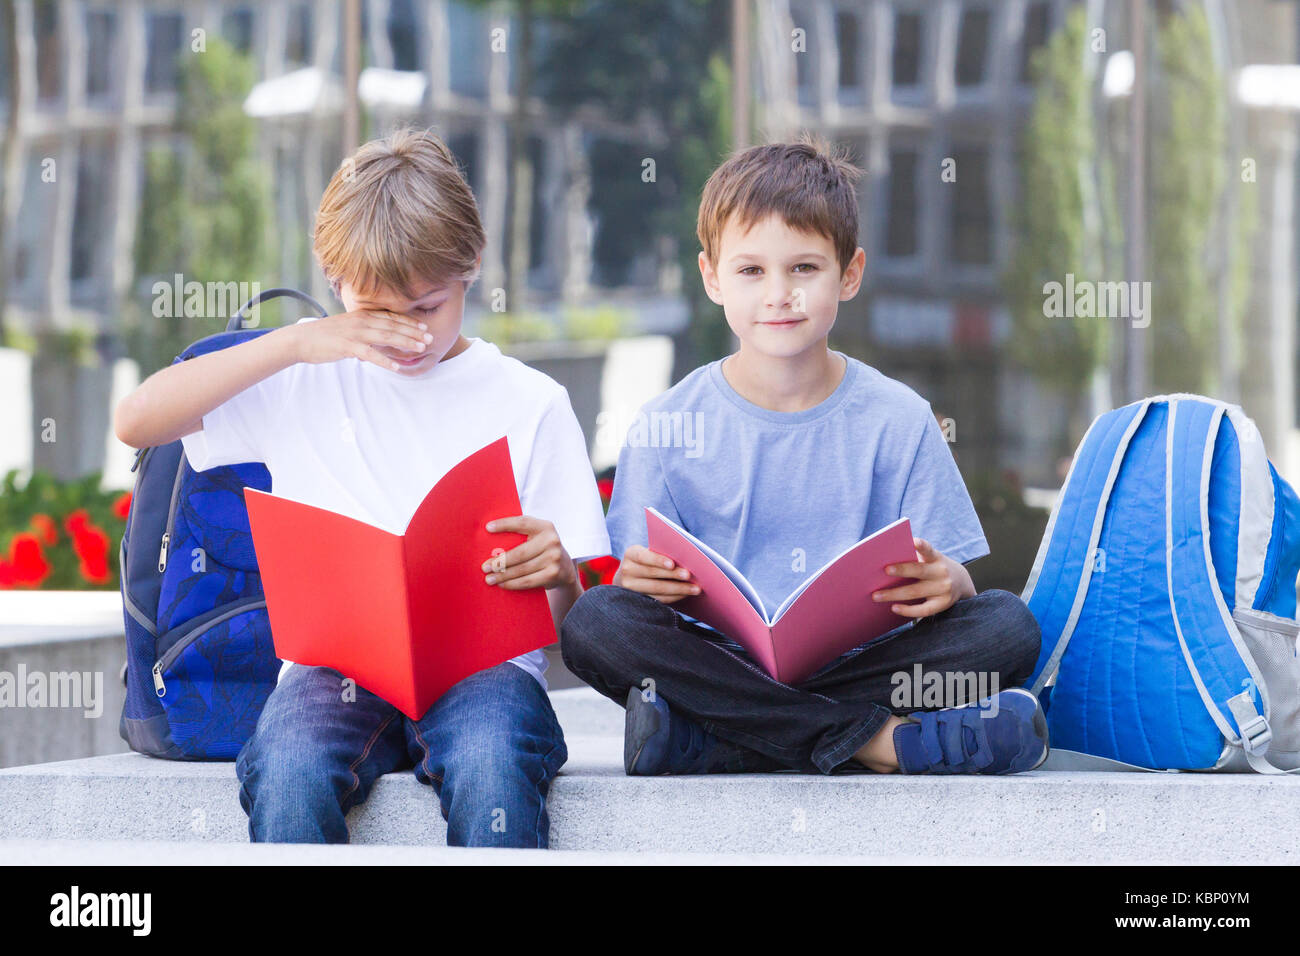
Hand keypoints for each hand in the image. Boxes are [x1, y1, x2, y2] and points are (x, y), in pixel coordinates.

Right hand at [289, 309, 432, 370]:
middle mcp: (361, 321)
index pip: (390, 317)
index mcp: (361, 315)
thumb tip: (373, 348)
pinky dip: (385, 360)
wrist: (301, 340)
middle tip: (430, 338)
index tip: (424, 326)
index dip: (409, 321)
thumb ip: (362, 336)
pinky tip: (397, 366)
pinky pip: (370, 353)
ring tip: (421, 348)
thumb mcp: (346, 330)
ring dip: (406, 342)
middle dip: (413, 332)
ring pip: (386, 336)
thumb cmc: (324, 337)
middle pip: (393, 325)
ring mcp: (355, 333)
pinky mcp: (347, 346)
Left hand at [480, 515, 576, 590]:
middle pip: (520, 553)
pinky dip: (512, 584)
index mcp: (545, 527)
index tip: (488, 528)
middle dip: (500, 562)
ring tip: (489, 578)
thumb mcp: (537, 538)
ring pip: (522, 569)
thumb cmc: (541, 550)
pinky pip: (528, 580)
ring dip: (503, 575)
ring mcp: (554, 558)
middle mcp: (552, 540)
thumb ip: (520, 535)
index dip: (505, 524)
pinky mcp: (553, 574)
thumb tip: (489, 536)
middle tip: (485, 567)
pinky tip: (502, 584)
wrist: (564, 569)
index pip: (522, 522)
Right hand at [612, 545, 699, 603]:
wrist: (629, 576)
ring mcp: (630, 588)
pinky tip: (686, 594)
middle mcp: (627, 571)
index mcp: (631, 554)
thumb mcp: (649, 553)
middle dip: (673, 575)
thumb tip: (686, 559)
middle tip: (690, 576)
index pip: (643, 557)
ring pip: (656, 589)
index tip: (672, 564)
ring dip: (678, 589)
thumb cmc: (648, 560)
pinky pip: (658, 600)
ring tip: (695, 588)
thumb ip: (661, 553)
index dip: (657, 560)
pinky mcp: (638, 600)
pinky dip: (674, 597)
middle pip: (652, 574)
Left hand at [871, 538, 970, 618]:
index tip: (913, 541)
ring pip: (915, 592)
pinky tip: (893, 608)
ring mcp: (943, 589)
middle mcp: (941, 572)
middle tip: (884, 570)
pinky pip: (923, 610)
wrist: (961, 582)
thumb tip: (882, 565)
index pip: (928, 550)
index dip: (921, 546)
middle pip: (919, 571)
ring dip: (894, 594)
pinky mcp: (942, 604)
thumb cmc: (934, 568)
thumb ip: (913, 559)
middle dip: (901, 570)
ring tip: (876, 596)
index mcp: (935, 558)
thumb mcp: (930, 560)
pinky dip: (907, 610)